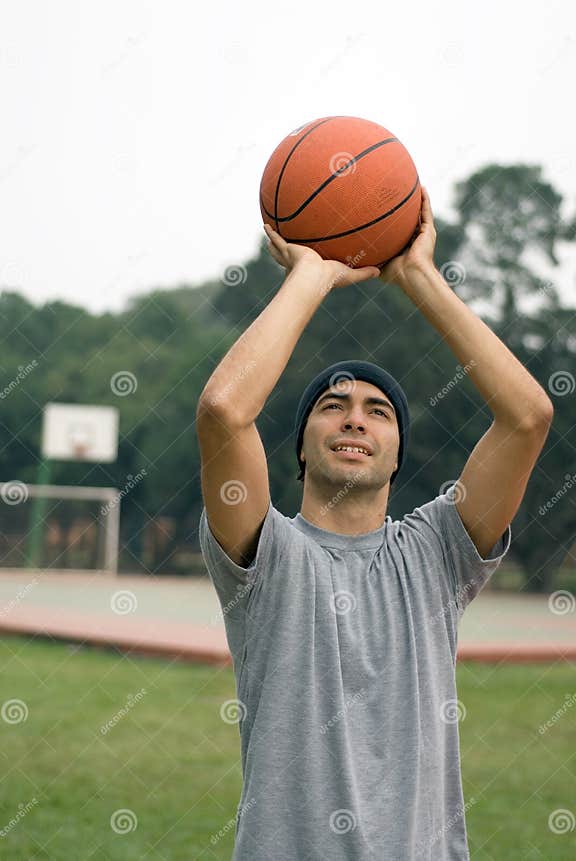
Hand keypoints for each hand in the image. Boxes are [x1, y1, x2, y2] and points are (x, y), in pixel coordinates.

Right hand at [263, 223, 380, 288]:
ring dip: (275, 242)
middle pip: (289, 256)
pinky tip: (265, 225)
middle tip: (282, 245)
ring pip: (280, 247)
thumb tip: (380, 271)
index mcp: (309, 268)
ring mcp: (290, 255)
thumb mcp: (349, 275)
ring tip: (270, 232)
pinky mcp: (287, 249)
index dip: (305, 261)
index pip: (308, 264)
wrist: (313, 278)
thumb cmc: (329, 280)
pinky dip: (270, 233)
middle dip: (284, 251)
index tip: (305, 257)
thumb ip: (363, 273)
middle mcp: (298, 262)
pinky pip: (277, 238)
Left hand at [378, 186, 436, 286]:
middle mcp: (414, 238)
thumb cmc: (395, 274)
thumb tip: (351, 256)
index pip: (398, 229)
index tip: (385, 206)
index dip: (393, 219)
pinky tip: (421, 188)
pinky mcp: (428, 231)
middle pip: (409, 218)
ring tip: (413, 184)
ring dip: (417, 199)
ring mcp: (422, 234)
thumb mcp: (378, 262)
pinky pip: (427, 212)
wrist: (411, 275)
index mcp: (403, 245)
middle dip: (405, 206)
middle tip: (398, 191)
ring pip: (420, 212)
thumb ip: (369, 257)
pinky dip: (425, 200)